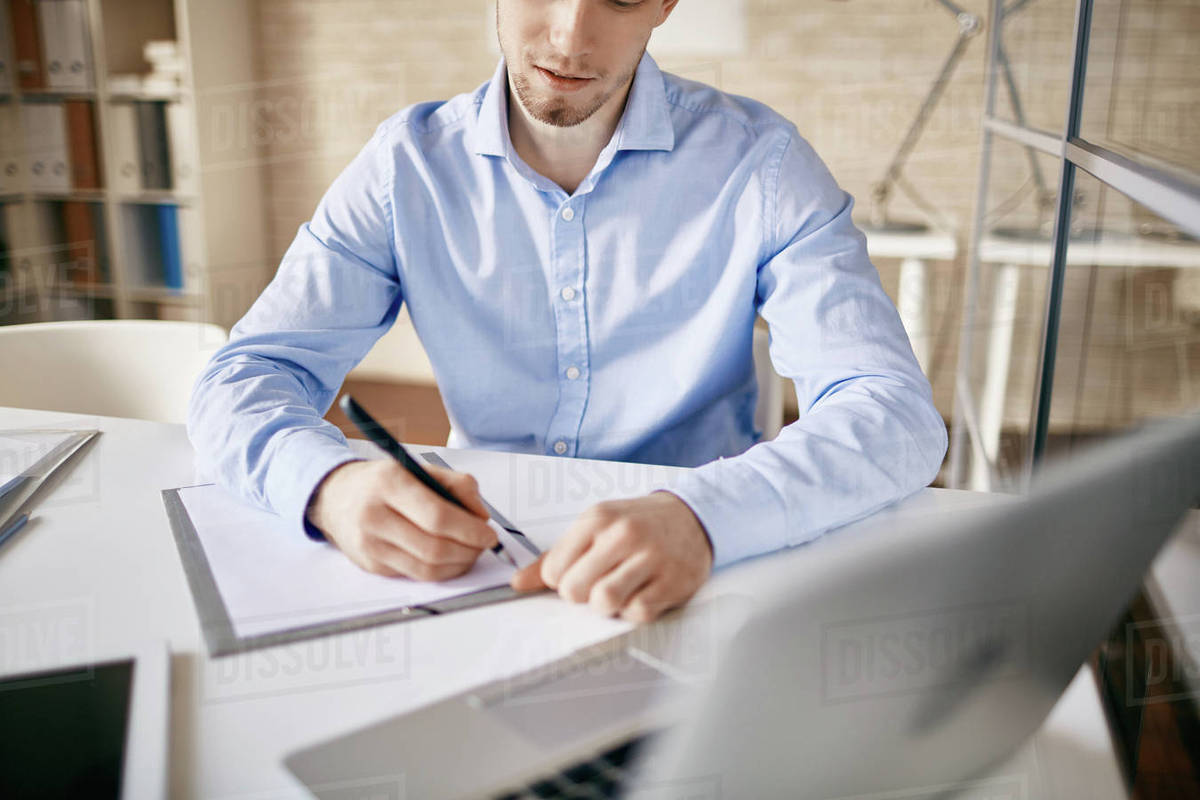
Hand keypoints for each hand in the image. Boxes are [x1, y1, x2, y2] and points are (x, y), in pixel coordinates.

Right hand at [306, 459, 498, 580]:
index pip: (437, 516)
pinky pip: (415, 575)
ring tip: (471, 552)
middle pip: (434, 548)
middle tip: (484, 545)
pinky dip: (441, 571)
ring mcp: (370, 545)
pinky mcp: (371, 565)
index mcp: (390, 484)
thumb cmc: (383, 482)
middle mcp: (375, 515)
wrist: (335, 497)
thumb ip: (457, 485)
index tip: (489, 534)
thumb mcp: (419, 469)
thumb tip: (482, 516)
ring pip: (426, 569)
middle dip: (468, 551)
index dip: (469, 530)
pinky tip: (450, 559)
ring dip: (458, 565)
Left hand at [510, 491, 712, 621]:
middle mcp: (622, 534)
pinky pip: (638, 612)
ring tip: (619, 590)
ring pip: (605, 602)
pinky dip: (636, 610)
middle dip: (582, 595)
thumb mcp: (595, 528)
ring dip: (608, 605)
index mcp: (597, 519)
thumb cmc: (638, 524)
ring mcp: (650, 557)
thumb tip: (518, 583)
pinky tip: (643, 592)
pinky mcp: (673, 580)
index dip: (562, 580)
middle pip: (574, 589)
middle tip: (598, 584)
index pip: (553, 570)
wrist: (693, 516)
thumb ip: (556, 556)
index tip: (579, 573)